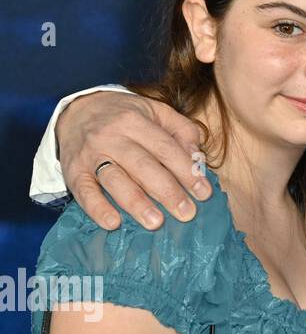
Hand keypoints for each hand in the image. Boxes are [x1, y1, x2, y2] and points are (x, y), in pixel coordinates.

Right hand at [56, 91, 209, 230]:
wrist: (77, 110)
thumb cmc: (125, 116)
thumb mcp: (155, 111)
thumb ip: (181, 129)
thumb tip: (197, 157)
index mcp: (135, 121)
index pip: (165, 148)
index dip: (186, 171)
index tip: (204, 193)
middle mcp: (112, 137)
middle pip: (143, 166)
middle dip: (167, 191)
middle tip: (187, 212)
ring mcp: (90, 154)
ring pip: (115, 179)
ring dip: (136, 203)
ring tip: (155, 222)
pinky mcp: (73, 171)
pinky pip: (83, 191)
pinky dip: (97, 208)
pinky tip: (112, 223)